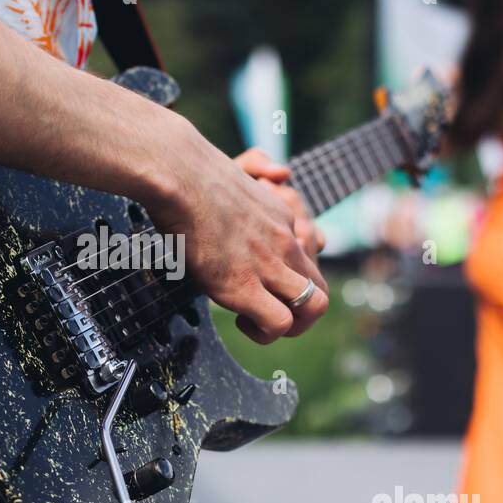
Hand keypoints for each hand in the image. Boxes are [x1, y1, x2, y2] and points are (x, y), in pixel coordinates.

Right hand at [145, 129, 328, 344]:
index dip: (291, 278)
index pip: (312, 256)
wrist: (180, 177)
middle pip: (322, 290)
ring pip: (314, 307)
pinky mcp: (246, 285)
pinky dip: (264, 331)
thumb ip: (259, 171)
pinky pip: (280, 323)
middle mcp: (286, 243)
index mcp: (284, 219)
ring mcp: (270, 265)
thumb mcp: (239, 172)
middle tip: (268, 312)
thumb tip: (281, 172)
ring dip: (290, 325)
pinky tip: (240, 318)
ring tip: (257, 321)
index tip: (263, 278)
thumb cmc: (194, 175)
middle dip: (301, 313)